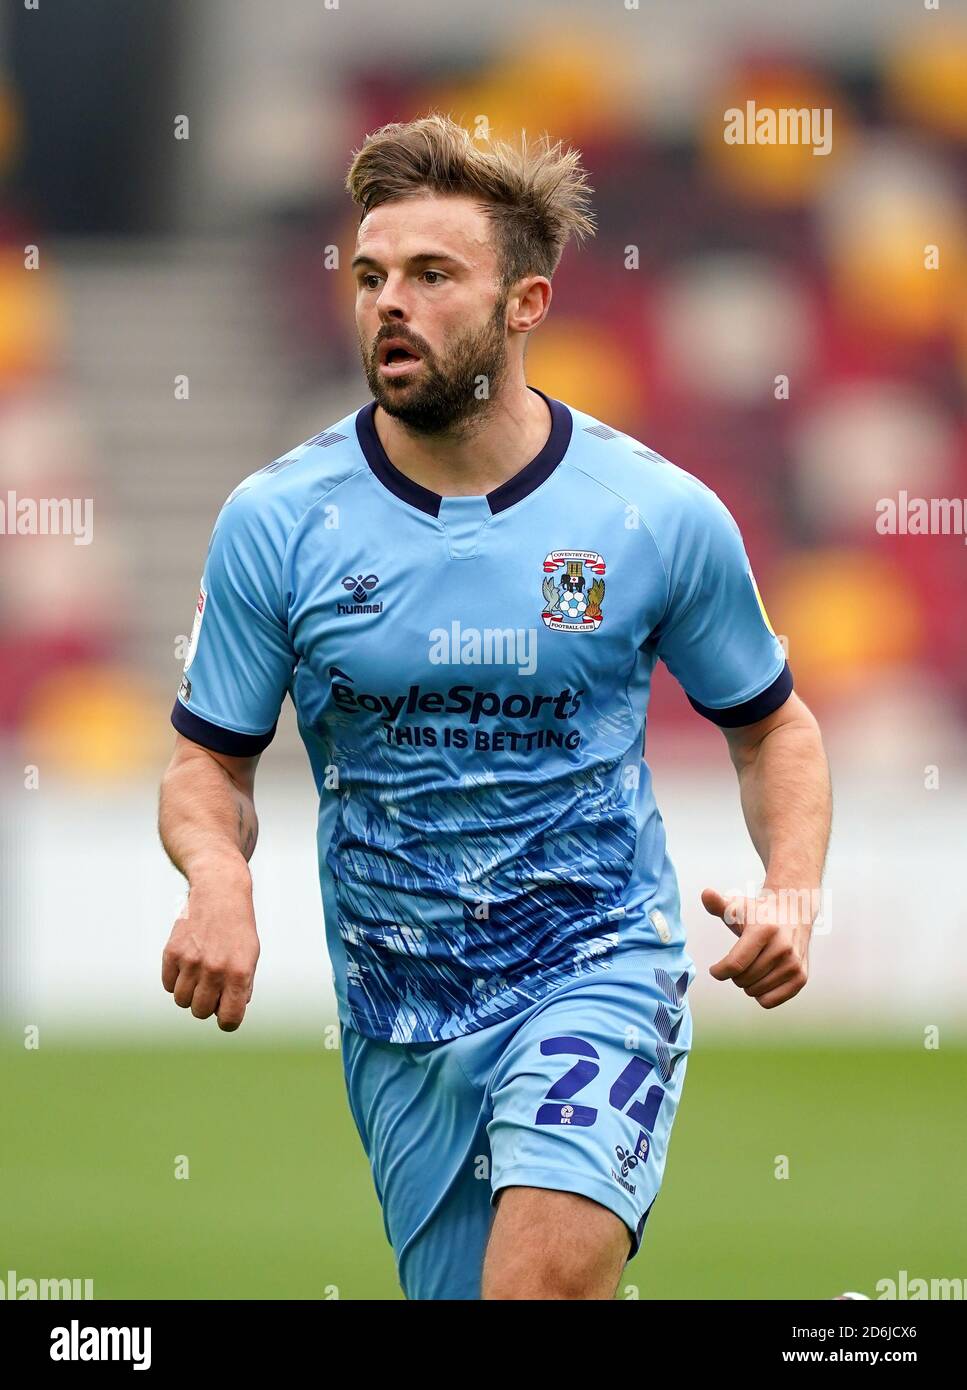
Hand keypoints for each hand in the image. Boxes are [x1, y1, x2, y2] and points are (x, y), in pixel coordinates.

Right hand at [162, 859, 259, 1030]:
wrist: (220, 893)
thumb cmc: (238, 928)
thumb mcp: (251, 956)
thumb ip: (242, 987)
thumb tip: (227, 1014)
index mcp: (238, 972)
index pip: (229, 1019)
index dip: (227, 1021)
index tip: (225, 1013)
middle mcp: (214, 969)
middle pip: (200, 1012)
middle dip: (206, 1005)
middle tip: (212, 987)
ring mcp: (191, 961)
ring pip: (182, 1001)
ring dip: (189, 993)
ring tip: (199, 974)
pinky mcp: (172, 952)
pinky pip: (168, 985)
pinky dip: (175, 980)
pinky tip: (186, 963)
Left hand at [701, 887, 811, 1009]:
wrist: (794, 913)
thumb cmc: (760, 913)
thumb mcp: (739, 906)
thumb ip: (719, 904)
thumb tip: (705, 893)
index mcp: (764, 930)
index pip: (735, 964)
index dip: (719, 971)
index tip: (715, 970)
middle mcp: (782, 947)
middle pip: (743, 979)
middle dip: (734, 975)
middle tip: (739, 963)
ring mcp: (793, 964)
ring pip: (755, 992)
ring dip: (747, 985)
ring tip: (752, 968)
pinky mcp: (801, 977)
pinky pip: (769, 1001)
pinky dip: (761, 995)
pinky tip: (763, 979)